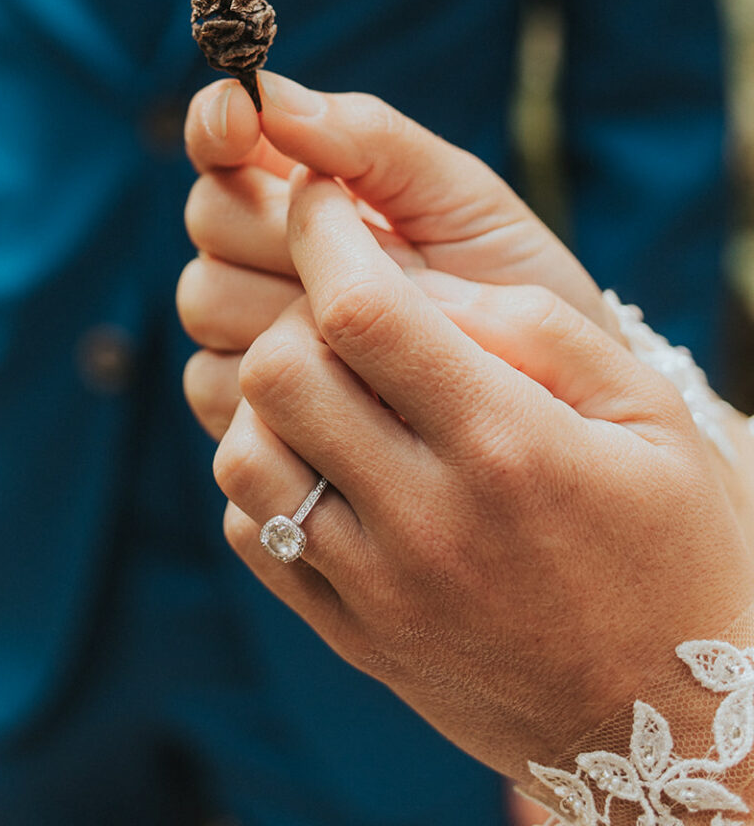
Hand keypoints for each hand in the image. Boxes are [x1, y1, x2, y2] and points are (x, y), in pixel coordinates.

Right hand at [180, 71, 614, 440]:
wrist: (553, 402)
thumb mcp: (458, 194)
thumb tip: (269, 95)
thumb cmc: (508, 279)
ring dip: (284, 307)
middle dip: (278, 228)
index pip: (222, 136)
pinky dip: (282, 381)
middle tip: (375, 255)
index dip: (217, 122)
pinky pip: (218, 385)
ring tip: (378, 329)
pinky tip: (350, 389)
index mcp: (304, 183)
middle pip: (211, 217)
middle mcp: (260, 251)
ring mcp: (248, 331)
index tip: (241, 118)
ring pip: (207, 298)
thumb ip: (368, 137)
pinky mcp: (251, 414)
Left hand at [210, 169, 753, 780]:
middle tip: (335, 294)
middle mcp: (427, 521)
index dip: (322, 230)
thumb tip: (420, 279)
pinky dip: (267, 473)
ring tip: (332, 376)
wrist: (675, 722)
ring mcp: (380, 590)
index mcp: (506, 446)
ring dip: (271, 392)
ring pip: (246, 450)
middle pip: (281, 370)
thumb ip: (536, 328)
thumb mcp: (646, 413)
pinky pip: (253, 532)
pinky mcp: (353, 637)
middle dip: (292, 303)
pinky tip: (328, 453)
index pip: (360, 310)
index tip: (322, 198)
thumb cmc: (674, 542)